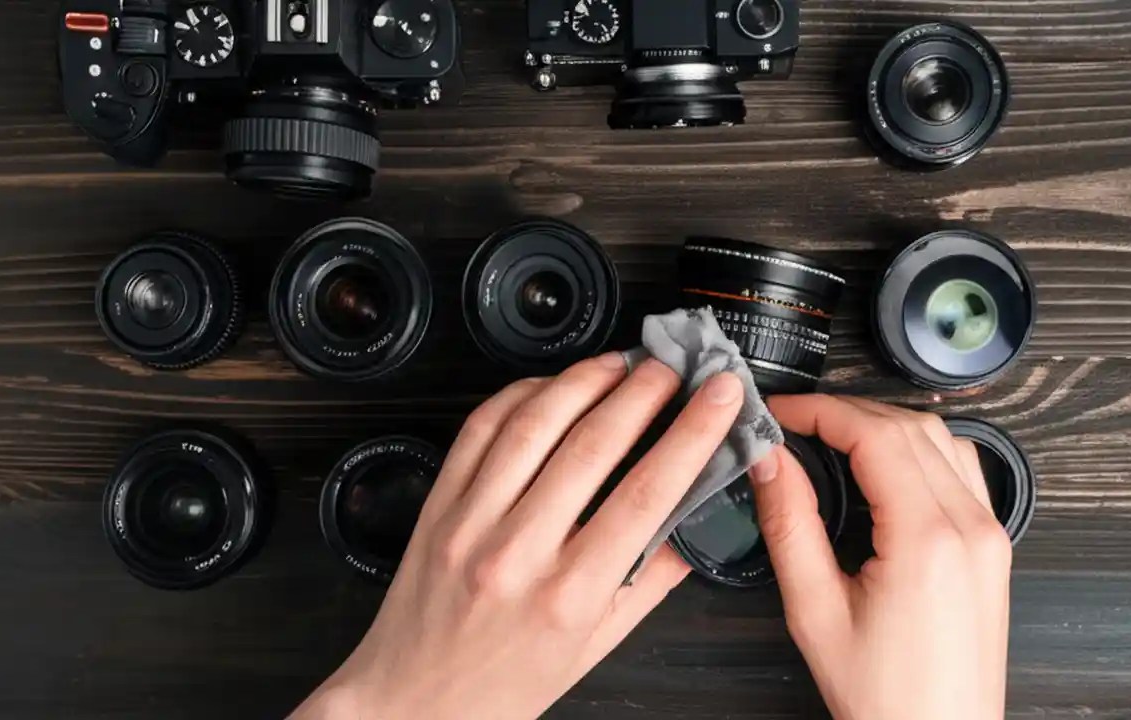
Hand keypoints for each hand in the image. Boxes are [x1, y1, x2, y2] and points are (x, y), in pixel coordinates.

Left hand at [293, 354, 746, 719]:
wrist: (412, 702)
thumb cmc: (504, 684)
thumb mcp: (595, 647)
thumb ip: (648, 582)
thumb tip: (691, 524)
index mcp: (571, 594)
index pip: (647, 493)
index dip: (692, 432)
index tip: (718, 395)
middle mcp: (520, 551)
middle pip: (594, 444)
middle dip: (644, 390)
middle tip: (675, 363)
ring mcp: (472, 521)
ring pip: (534, 423)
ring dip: (584, 378)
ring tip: (620, 362)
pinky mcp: (438, 504)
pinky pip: (481, 429)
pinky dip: (521, 394)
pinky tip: (551, 385)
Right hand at [750, 395, 1011, 719]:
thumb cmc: (886, 695)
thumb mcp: (815, 611)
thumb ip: (790, 524)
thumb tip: (770, 462)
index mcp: (927, 540)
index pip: (874, 435)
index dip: (821, 412)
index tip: (782, 414)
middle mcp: (970, 528)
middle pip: (909, 427)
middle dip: (847, 412)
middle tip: (797, 424)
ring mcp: (989, 535)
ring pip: (942, 439)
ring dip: (885, 424)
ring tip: (833, 438)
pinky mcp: (992, 547)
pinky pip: (963, 468)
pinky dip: (921, 449)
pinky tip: (885, 465)